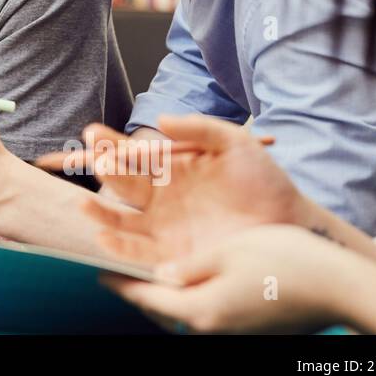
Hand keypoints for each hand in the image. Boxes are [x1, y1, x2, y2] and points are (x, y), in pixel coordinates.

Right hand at [39, 114, 308, 266]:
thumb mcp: (234, 143)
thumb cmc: (263, 180)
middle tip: (96, 163)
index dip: (109, 144)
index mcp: (169, 168)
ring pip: (120, 219)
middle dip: (103, 173)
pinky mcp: (172, 255)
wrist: (290, 222)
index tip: (92, 133)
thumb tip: (161, 120)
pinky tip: (105, 236)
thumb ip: (199, 127)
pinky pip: (138, 252)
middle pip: (120, 184)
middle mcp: (159, 197)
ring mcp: (163, 226)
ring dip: (99, 212)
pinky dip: (118, 247)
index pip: (131, 154)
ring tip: (85, 205)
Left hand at [103, 224, 354, 333]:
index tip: (99, 270)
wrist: (341, 287)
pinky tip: (190, 276)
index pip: (146, 298)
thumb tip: (160, 275)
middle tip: (121, 267)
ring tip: (150, 269)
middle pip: (162, 310)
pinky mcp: (249, 325)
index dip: (120, 281)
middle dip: (139, 290)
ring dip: (164, 293)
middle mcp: (212, 326)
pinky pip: (207, 311)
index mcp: (200, 308)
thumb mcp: (227, 251)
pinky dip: (189, 295)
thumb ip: (188, 265)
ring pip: (184, 312)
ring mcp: (233, 329)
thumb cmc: (285, 260)